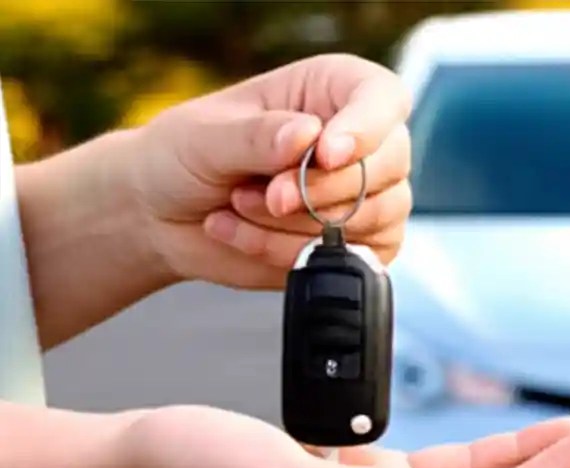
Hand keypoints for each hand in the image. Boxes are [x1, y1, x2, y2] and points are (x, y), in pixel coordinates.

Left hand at [127, 53, 412, 288]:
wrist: (161, 215)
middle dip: (320, 190)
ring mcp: (366, 196)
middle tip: (265, 196)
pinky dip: (291, 253)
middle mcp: (360, 141)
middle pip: (388, 164)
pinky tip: (248, 236)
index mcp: (332, 90)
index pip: (383, 98)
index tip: (325, 154)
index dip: (366, 127)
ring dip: (296, 224)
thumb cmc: (183, 156)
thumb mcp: (204, 136)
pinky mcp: (358, 245)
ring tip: (240, 207)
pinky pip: (351, 257)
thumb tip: (308, 136)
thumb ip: (256, 136)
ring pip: (372, 217)